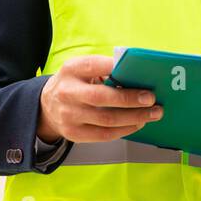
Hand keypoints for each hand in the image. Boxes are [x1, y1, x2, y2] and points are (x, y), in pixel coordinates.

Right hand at [36, 55, 162, 143]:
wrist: (47, 106)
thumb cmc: (74, 84)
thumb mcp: (82, 69)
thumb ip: (105, 69)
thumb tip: (137, 75)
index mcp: (71, 70)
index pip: (94, 65)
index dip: (116, 68)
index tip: (138, 70)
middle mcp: (67, 93)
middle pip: (101, 97)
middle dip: (130, 98)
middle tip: (151, 98)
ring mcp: (69, 115)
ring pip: (107, 120)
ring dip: (135, 117)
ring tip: (153, 113)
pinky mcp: (75, 133)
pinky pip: (105, 134)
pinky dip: (126, 129)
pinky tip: (138, 123)